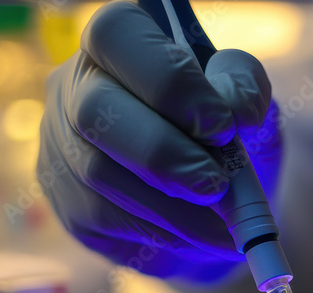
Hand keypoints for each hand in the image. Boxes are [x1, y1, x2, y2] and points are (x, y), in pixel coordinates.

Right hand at [38, 1, 281, 282]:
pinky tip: (201, 239)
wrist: (216, 206)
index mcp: (122, 42)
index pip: (118, 34)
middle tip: (216, 185)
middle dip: (163, 153)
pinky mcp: (64, 197)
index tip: (221, 125)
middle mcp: (76, 84)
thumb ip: (246, 91)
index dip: (167, 80)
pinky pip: (103, 216)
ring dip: (170, 206)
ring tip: (225, 226)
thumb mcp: (250, 108)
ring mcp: (61, 142)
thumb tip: (233, 106)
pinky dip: (162, 232)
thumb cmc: (228, 142)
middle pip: (95, 110)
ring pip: (99, 173)